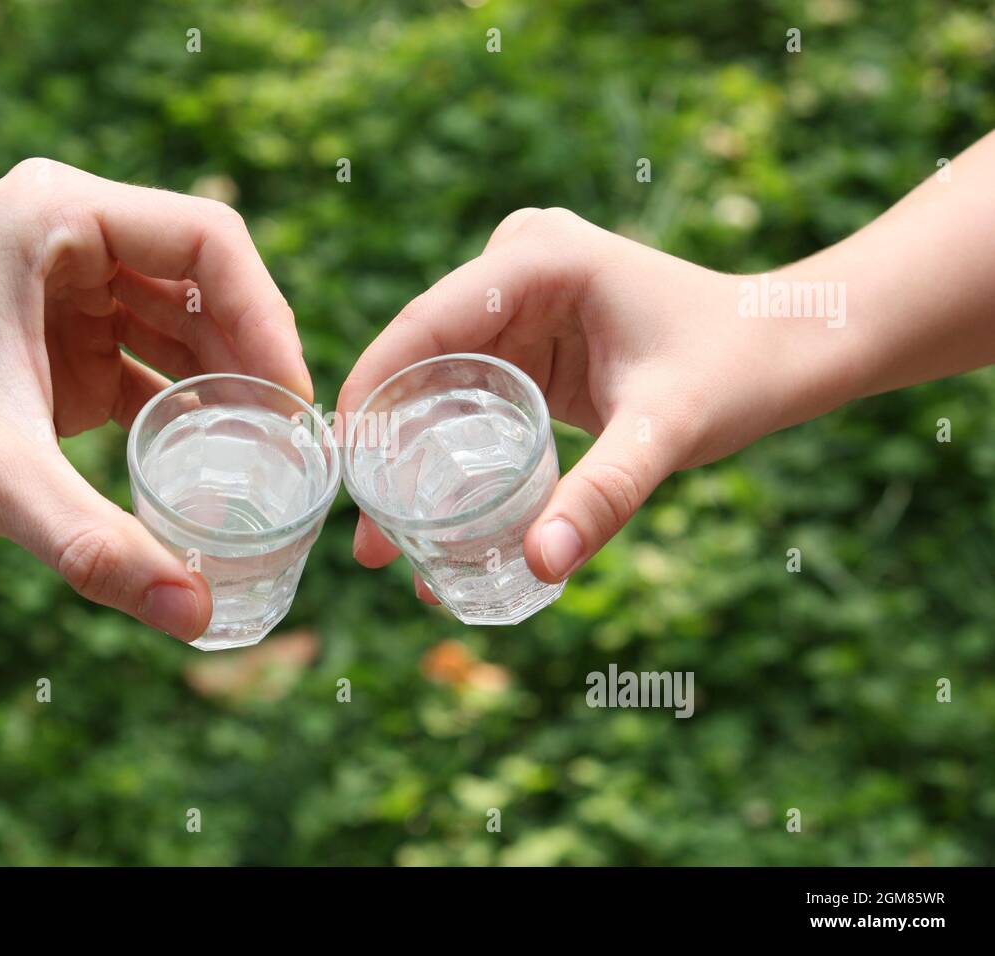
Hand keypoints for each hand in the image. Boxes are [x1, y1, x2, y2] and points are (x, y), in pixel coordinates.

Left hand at [0, 159, 310, 640]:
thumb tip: (196, 614)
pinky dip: (182, 416)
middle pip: (207, 289)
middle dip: (253, 364)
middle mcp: (70, 244)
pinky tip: (210, 468)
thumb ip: (95, 543)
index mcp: (59, 220)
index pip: (208, 243)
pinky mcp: (56, 351)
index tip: (290, 402)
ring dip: (225, 391)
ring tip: (268, 461)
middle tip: (294, 447)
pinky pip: (147, 373)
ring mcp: (65, 297)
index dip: (266, 319)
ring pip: (183, 331)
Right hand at [337, 207, 834, 599]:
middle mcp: (516, 265)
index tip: (341, 476)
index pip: (423, 327)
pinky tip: (432, 508)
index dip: (369, 397)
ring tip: (389, 544)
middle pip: (420, 360)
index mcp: (536, 260)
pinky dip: (448, 446)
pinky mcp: (528, 331)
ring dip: (410, 456)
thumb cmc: (738, 369)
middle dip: (386, 449)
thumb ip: (603, 495)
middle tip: (369, 542)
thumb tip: (537, 569)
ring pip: (436, 380)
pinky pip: (467, 388)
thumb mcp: (666, 432)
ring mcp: (518, 296)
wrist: (788, 347)